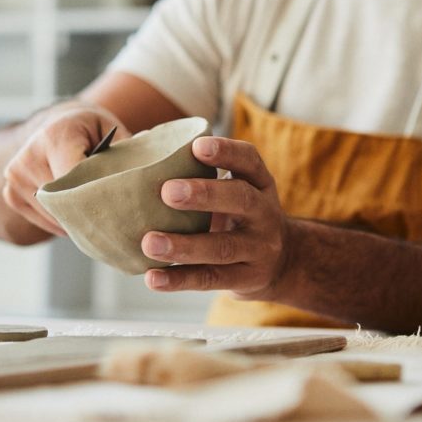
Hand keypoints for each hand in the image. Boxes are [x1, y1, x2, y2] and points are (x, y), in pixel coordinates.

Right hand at [2, 102, 128, 235]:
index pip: (76, 179)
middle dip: (90, 211)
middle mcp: (28, 157)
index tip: (120, 206)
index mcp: (55, 137)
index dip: (99, 196)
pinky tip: (78, 215)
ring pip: (53, 215)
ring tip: (99, 217)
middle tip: (116, 221)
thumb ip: (127, 150)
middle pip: (64, 201)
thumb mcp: (110, 129)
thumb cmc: (88, 128)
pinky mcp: (11, 194)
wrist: (56, 125)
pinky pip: (41, 220)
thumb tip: (153, 164)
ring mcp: (15, 178)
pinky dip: (61, 221)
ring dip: (75, 220)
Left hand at [141, 136, 293, 299]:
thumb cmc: (238, 215)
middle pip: (241, 199)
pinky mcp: (246, 279)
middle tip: (167, 192)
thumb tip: (139, 141)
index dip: (226, 152)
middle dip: (205, 194)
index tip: (197, 146)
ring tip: (150, 243)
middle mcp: (264, 213)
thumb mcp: (235, 189)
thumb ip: (197, 173)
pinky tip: (153, 278)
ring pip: (222, 247)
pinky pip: (211, 279)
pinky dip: (180, 280)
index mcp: (259, 183)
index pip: (249, 160)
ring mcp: (259, 249)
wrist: (281, 263)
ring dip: (184, 246)